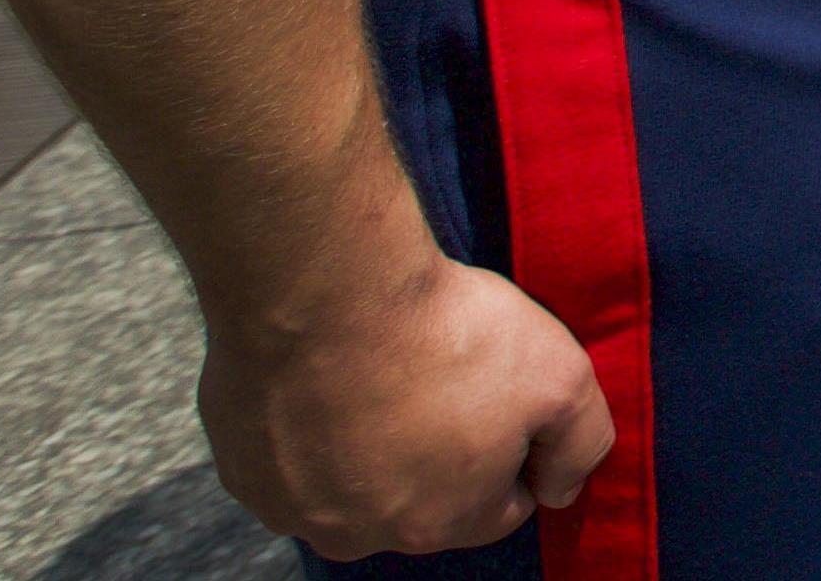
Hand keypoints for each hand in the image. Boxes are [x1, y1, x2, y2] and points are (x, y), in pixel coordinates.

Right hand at [203, 253, 612, 560]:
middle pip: (419, 498)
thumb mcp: (564, 378)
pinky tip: (325, 371)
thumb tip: (560, 487)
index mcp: (439, 525)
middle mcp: (358, 533)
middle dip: (437, 448)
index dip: (510, 449)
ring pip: (348, 480)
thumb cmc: (448, 332)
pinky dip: (307, 423)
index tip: (498, 395)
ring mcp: (290, 504)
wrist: (325, 287)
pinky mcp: (240, 465)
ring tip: (381, 368)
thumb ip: (581, 444)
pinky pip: (288, 454)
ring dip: (366, 438)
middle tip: (438, 374)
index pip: (497, 506)